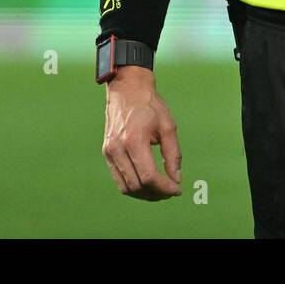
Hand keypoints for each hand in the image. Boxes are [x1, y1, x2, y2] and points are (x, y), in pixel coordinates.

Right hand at [102, 66, 182, 199]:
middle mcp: (118, 149)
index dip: (164, 188)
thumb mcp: (168, 126)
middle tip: (171, 191)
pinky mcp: (106, 153)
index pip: (149, 176)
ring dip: (145, 194)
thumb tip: (176, 180)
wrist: (127, 89)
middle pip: (137, 185)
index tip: (177, 190)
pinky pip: (119, 179)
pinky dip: (134, 186)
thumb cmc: (150, 106)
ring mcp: (109, 152)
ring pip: (126, 187)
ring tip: (161, 190)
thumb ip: (173, 155)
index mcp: (134, 140)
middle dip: (156, 194)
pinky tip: (148, 183)